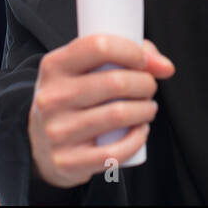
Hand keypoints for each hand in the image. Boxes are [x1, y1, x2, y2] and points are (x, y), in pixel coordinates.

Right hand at [29, 34, 174, 187]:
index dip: (131, 51)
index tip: (143, 61)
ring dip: (146, 110)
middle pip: (115, 82)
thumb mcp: (84, 69)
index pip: (99, 46)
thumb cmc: (74, 97)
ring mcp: (57, 131)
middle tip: (149, 88)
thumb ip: (125, 56)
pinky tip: (141, 131)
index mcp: (54, 66)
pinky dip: (137, 140)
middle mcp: (52, 97)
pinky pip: (114, 152)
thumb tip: (165, 67)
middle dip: (145, 83)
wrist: (41, 145)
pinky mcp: (67, 161)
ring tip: (148, 108)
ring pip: (118, 114)